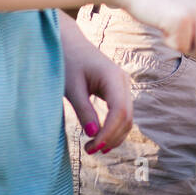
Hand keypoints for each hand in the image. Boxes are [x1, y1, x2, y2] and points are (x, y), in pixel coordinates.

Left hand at [64, 32, 131, 154]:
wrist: (69, 43)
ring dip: (114, 136)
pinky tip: (100, 139)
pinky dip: (113, 129)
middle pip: (127, 117)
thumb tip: (93, 135)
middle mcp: (123, 82)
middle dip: (111, 138)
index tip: (93, 147)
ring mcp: (123, 86)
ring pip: (127, 118)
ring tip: (92, 148)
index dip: (109, 133)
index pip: (119, 111)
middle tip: (89, 151)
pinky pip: (122, 114)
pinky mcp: (118, 91)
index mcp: (113, 77)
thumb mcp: (72, 88)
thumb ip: (84, 111)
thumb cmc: (68, 62)